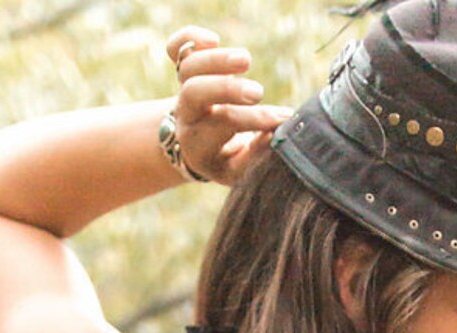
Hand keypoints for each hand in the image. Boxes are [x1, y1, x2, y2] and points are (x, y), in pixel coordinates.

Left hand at [165, 25, 291, 185]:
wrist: (196, 148)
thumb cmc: (225, 160)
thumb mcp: (237, 170)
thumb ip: (254, 157)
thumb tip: (274, 135)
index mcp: (198, 143)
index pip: (223, 125)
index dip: (253, 119)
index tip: (281, 119)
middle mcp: (187, 115)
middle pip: (195, 92)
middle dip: (227, 88)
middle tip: (258, 91)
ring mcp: (183, 90)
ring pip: (189, 68)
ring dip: (217, 59)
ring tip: (247, 61)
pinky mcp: (184, 69)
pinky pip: (176, 47)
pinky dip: (191, 38)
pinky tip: (213, 40)